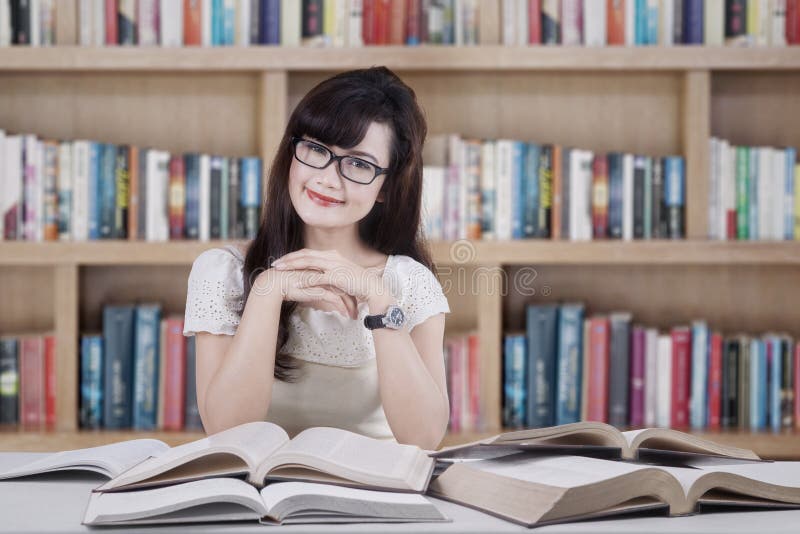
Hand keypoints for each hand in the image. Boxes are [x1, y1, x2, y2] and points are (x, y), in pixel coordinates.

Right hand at [253, 268, 358, 319]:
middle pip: (345, 286)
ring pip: (342, 292)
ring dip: (350, 305)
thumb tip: (322, 293)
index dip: (347, 292)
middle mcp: (325, 272)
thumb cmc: (287, 284)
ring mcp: (323, 279)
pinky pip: (335, 298)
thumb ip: (315, 287)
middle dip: (352, 300)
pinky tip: (346, 315)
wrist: (275, 283)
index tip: (353, 302)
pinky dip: (342, 307)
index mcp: (322, 269)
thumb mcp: (305, 285)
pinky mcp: (319, 287)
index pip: (340, 281)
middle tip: (356, 311)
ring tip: (354, 316)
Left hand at [271, 249, 388, 304]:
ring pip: (308, 262)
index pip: (308, 253)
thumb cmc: (356, 284)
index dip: (293, 256)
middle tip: (275, 264)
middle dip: (288, 259)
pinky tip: (295, 284)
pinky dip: (305, 281)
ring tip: (280, 271)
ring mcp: (334, 265)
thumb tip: (315, 276)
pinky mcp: (337, 276)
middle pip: (305, 255)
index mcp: (331, 255)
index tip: (282, 260)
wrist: (372, 287)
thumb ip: (327, 273)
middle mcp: (331, 257)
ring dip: (292, 266)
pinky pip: (317, 278)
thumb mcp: (340, 275)